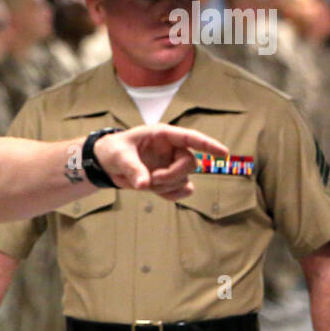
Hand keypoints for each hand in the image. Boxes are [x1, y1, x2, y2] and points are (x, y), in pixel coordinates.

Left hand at [94, 125, 229, 200]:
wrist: (106, 164)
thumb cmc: (113, 150)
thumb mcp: (119, 156)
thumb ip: (133, 168)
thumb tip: (144, 185)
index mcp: (163, 136)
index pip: (192, 138)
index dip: (209, 145)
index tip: (224, 153)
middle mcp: (172, 150)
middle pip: (190, 164)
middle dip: (174, 175)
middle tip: (153, 179)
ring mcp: (171, 166)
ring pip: (184, 179)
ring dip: (167, 186)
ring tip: (144, 183)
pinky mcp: (168, 181)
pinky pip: (181, 190)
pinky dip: (172, 194)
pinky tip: (159, 192)